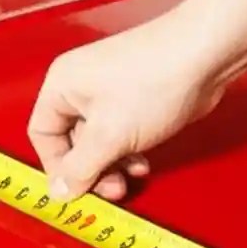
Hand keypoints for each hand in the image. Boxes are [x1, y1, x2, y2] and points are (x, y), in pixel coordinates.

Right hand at [27, 13, 225, 201]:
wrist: (204, 56)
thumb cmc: (155, 78)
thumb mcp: (109, 137)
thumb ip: (80, 169)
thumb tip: (60, 191)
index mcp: (62, 85)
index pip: (42, 135)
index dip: (56, 167)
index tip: (75, 191)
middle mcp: (81, 86)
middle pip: (71, 141)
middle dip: (90, 170)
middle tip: (109, 189)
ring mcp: (109, 91)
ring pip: (98, 142)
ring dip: (112, 166)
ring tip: (129, 178)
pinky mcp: (135, 98)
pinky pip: (120, 134)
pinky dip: (128, 152)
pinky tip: (142, 162)